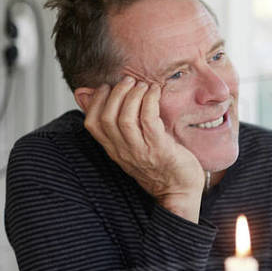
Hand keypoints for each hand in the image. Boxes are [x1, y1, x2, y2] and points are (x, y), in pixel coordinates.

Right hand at [80, 77, 204, 221]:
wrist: (180, 190)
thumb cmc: (159, 164)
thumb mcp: (133, 145)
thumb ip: (119, 126)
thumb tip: (98, 100)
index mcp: (114, 150)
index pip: (91, 123)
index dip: (95, 101)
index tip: (107, 87)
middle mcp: (123, 151)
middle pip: (106, 118)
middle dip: (116, 94)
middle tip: (128, 80)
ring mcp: (141, 151)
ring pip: (125, 119)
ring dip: (132, 96)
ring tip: (142, 84)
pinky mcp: (160, 150)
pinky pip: (148, 121)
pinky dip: (150, 101)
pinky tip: (155, 92)